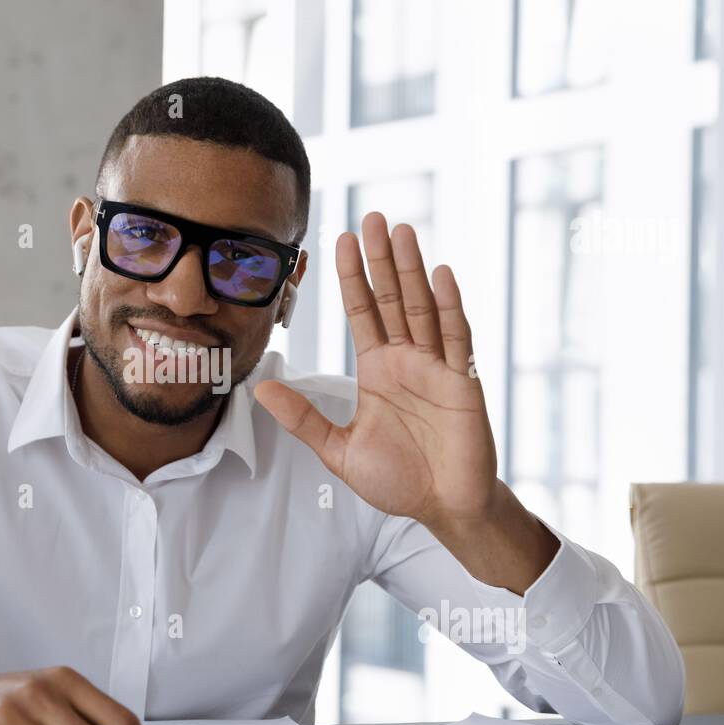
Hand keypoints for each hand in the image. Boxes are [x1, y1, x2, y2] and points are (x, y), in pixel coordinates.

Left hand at [256, 215, 498, 529]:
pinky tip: (441, 275)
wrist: (443, 507)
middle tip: (372, 217)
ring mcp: (437, 367)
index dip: (352, 277)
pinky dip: (450, 307)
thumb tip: (261, 389)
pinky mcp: (462, 383)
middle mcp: (407, 360)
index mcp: (378, 370)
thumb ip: (303, 418)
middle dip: (381, 259)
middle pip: (392, 298)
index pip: (362, 312)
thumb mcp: (339, 450)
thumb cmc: (398, 480)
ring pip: (422, 308)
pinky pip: (456, 339)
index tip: (340, 240)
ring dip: (412, 270)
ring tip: (401, 231)